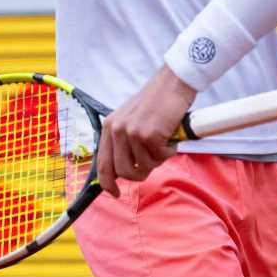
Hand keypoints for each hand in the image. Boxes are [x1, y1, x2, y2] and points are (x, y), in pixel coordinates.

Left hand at [95, 65, 196, 193]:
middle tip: (152, 162)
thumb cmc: (157, 102)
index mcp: (109, 126)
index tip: (115, 193)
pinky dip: (168, 152)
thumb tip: (123, 170)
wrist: (173, 83)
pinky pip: (159, 158)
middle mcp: (117, 129)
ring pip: (143, 167)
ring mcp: (132, 132)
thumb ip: (123, 141)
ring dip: (157, 159)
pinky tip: (171, 137)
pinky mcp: (149, 134)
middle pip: (123, 171)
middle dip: (139, 173)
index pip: (102, 164)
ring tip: (164, 142)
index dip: (107, 183)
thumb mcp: (131, 119)